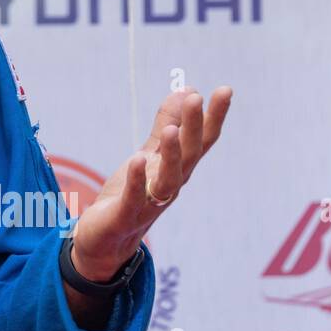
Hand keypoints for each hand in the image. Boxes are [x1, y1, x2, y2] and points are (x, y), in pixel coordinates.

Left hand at [69, 86, 233, 280]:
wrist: (105, 240)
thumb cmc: (130, 195)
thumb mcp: (148, 155)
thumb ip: (166, 125)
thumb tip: (185, 91)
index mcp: (176, 170)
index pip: (201, 141)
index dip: (213, 117)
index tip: (225, 90)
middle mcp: (170, 185)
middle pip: (189, 156)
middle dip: (193, 128)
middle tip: (195, 98)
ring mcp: (150, 202)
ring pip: (168, 178)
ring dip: (171, 154)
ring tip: (171, 129)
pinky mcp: (126, 214)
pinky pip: (134, 196)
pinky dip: (137, 178)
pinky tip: (138, 159)